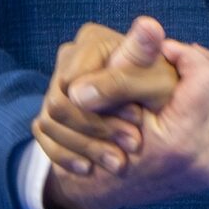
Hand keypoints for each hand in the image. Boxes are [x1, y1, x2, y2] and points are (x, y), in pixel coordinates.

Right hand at [33, 16, 174, 175]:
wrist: (160, 116)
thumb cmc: (164, 92)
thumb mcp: (158, 79)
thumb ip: (130, 71)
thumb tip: (82, 87)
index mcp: (93, 40)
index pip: (75, 78)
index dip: (102, 104)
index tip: (138, 120)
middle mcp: (70, 58)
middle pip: (59, 100)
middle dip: (95, 128)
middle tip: (133, 145)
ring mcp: (57, 86)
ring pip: (50, 121)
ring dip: (84, 147)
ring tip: (119, 163)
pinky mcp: (51, 113)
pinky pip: (43, 137)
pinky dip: (66, 156)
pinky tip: (89, 168)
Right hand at [45, 39, 208, 208]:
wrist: (104, 183)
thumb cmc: (101, 136)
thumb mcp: (110, 96)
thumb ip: (134, 57)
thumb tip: (149, 24)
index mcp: (178, 141)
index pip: (207, 77)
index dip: (189, 55)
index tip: (168, 50)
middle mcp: (203, 159)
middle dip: (207, 64)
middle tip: (183, 55)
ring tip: (201, 64)